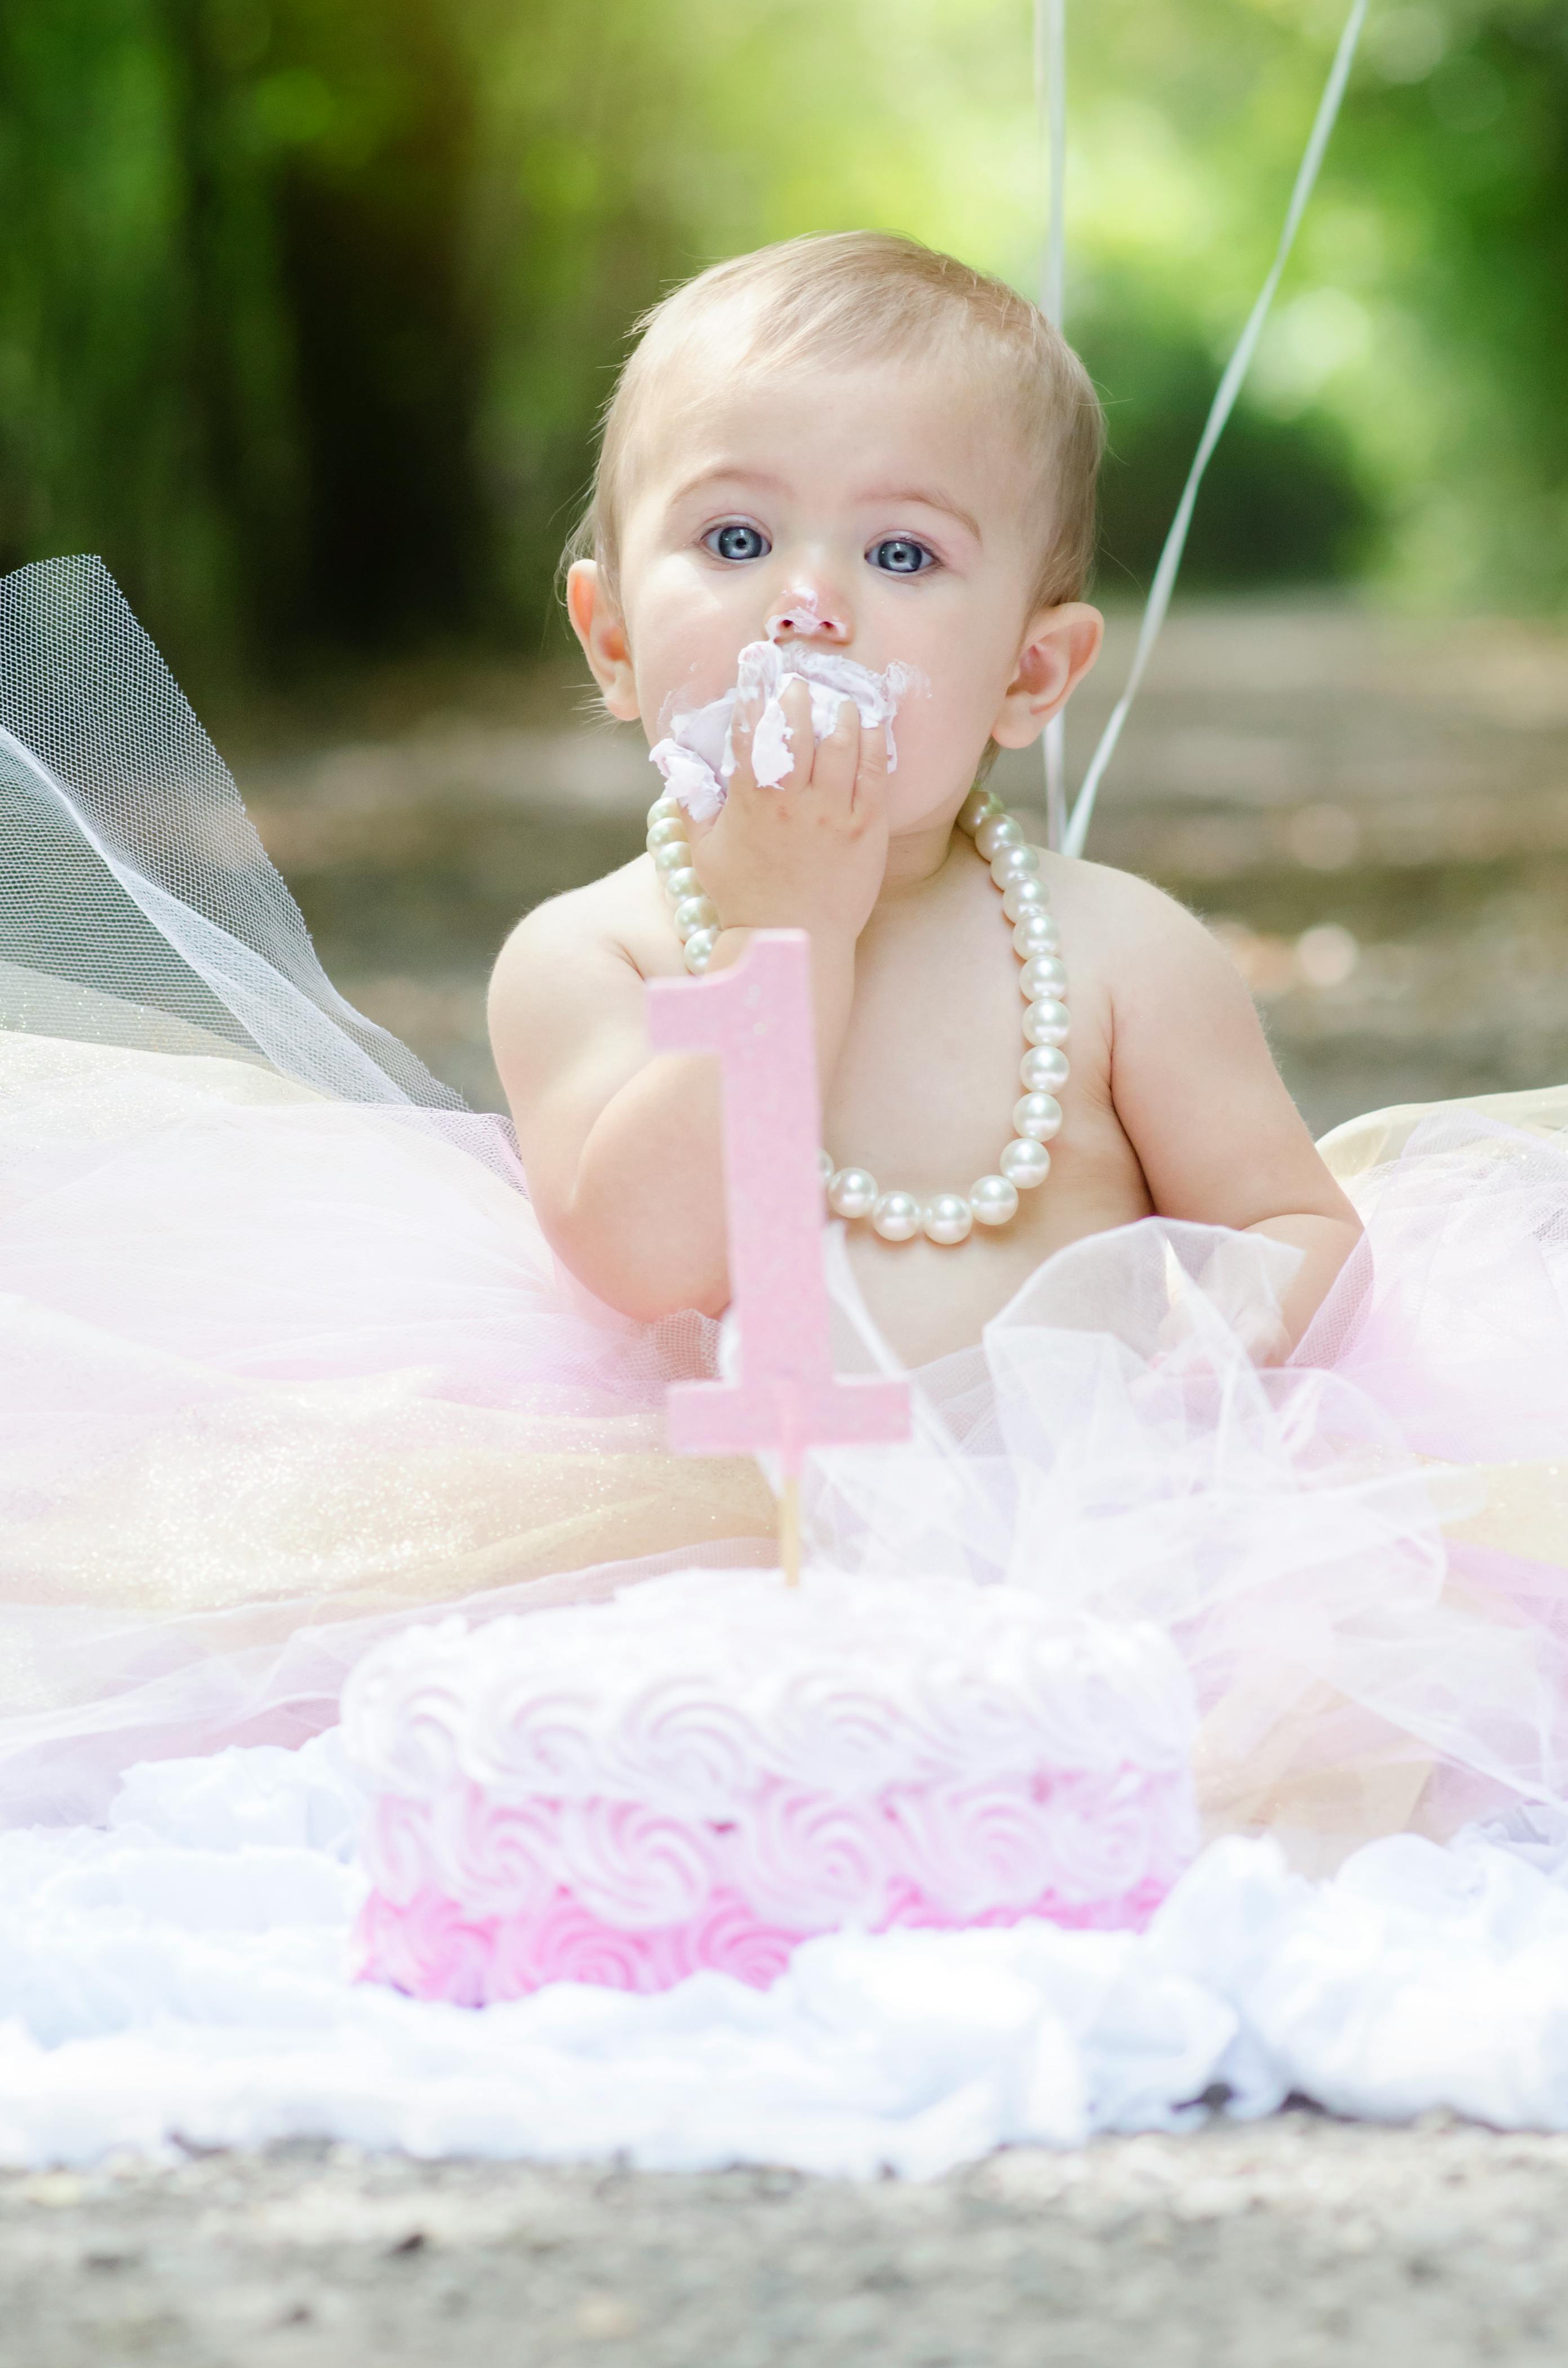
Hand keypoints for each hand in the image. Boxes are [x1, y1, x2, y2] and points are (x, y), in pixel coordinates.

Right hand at [684, 677, 888, 945]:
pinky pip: (875, 774)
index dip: (753, 698)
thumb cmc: (742, 900)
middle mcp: (793, 800)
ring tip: (841, 703)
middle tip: (800, 686)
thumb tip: (677, 764)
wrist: (792, 942)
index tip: (756, 674)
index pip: (750, 733)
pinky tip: (872, 727)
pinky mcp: (868, 828)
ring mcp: (834, 813)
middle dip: (798, 699)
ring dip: (841, 715)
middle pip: (799, 729)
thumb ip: (692, 803)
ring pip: (842, 745)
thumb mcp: (703, 851)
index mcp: (751, 800)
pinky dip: (874, 744)